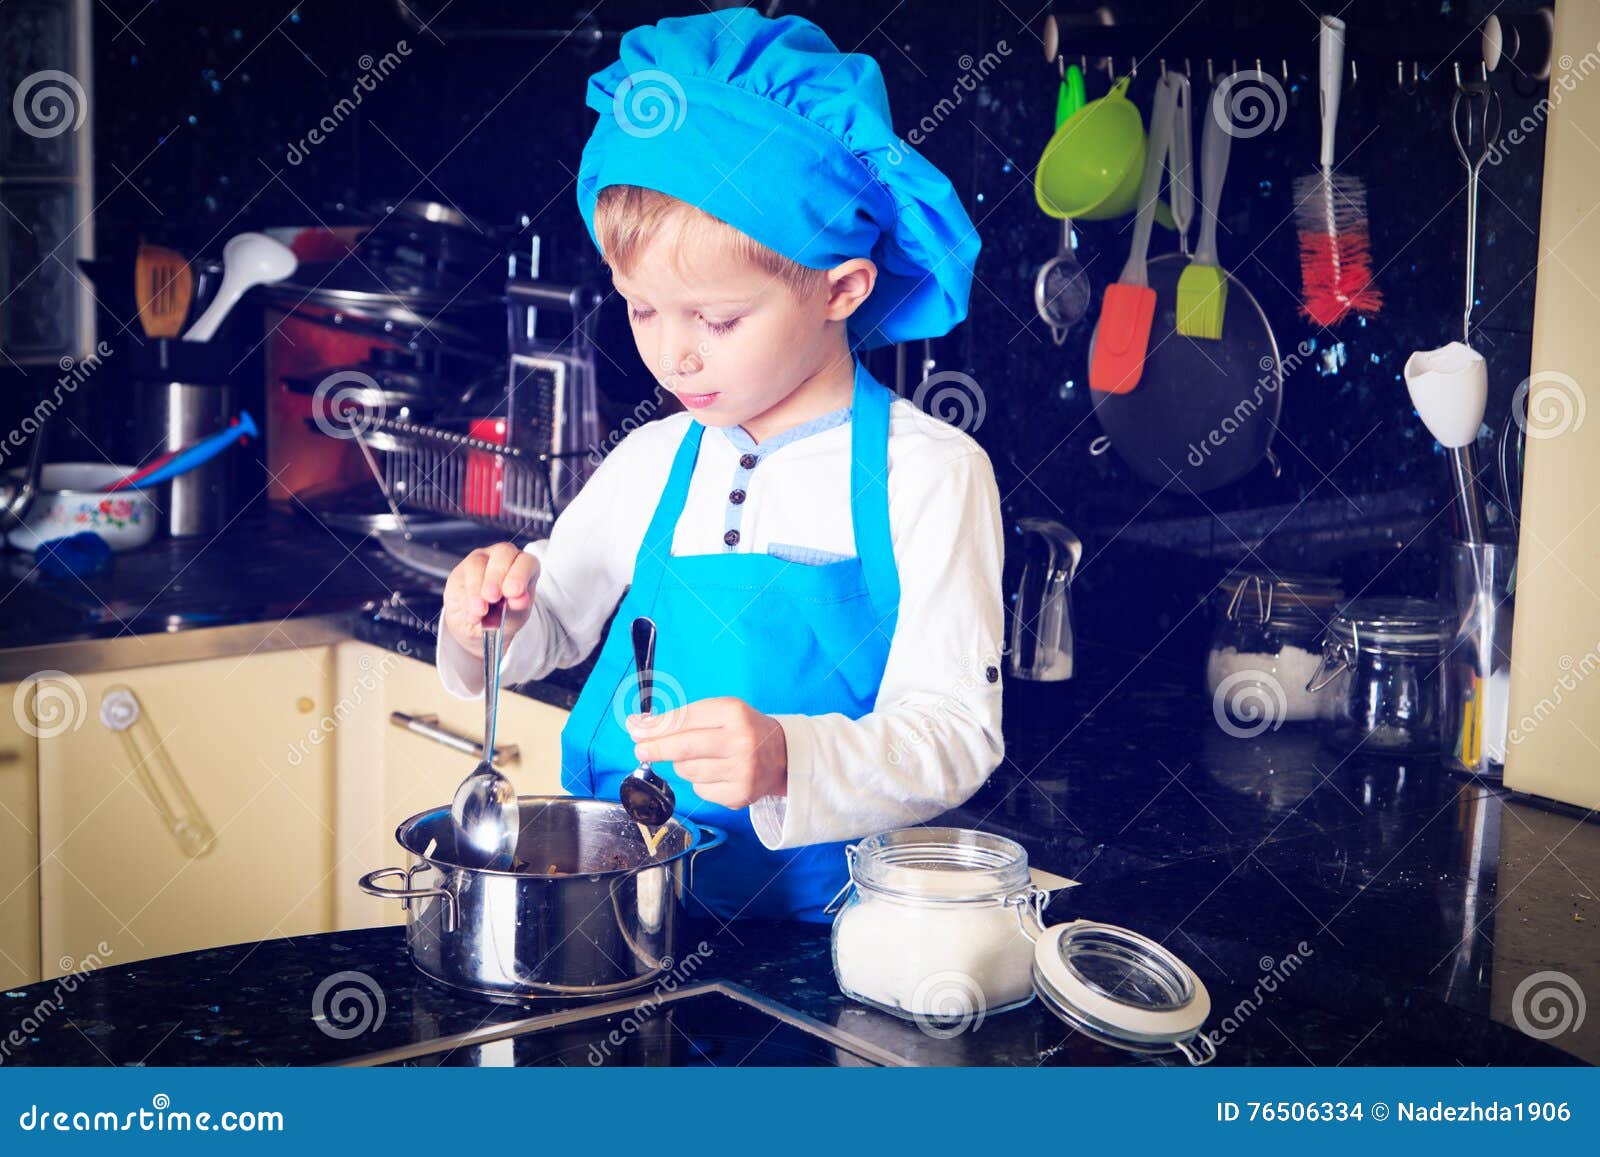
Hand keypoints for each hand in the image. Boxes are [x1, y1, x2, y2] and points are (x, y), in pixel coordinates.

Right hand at [443, 543, 538, 656]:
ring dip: (478, 589)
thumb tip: (519, 601)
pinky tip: (472, 614)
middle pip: (503, 553)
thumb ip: (517, 608)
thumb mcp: (514, 617)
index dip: (520, 575)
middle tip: (492, 597)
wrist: (478, 627)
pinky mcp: (462, 570)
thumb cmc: (503, 616)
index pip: (527, 561)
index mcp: (525, 566)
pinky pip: (462, 577)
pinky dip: (467, 598)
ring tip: (480, 611)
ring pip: (478, 563)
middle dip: (497, 576)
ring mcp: (482, 560)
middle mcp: (505, 558)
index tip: (514, 593)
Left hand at [625, 697, 787, 809]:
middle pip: (683, 748)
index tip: (635, 728)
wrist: (784, 756)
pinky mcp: (739, 795)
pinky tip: (714, 772)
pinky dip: (699, 781)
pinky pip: (700, 789)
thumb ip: (683, 718)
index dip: (656, 726)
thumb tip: (640, 726)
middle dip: (655, 748)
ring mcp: (741, 772)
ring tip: (698, 757)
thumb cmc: (744, 730)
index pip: (685, 719)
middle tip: (640, 749)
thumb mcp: (720, 712)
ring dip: (682, 764)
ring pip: (687, 771)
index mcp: (734, 713)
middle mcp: (740, 742)